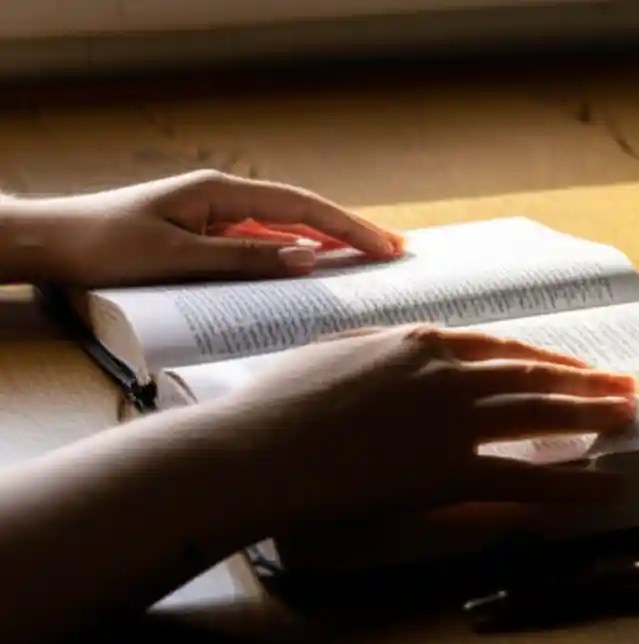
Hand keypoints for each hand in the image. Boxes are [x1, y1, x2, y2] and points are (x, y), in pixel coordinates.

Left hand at [1, 170, 402, 286]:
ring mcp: (216, 217)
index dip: (350, 228)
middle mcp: (224, 199)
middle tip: (397, 252)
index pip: (302, 208)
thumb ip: (245, 259)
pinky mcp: (206, 236)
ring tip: (371, 259)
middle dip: (352, 231)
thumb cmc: (107, 248)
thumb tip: (308, 258)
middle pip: (303, 213)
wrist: (54, 244)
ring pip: (286, 229)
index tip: (387, 247)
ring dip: (329, 243)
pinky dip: (296, 254)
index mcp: (221, 194)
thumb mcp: (178, 258)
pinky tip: (317, 267)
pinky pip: (263, 244)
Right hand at [207, 324, 638, 532]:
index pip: (501, 347)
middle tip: (627, 385)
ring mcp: (452, 419)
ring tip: (629, 416)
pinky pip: (527, 476)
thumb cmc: (279, 403)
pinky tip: (603, 485)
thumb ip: (384, 350)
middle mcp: (447, 372)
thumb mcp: (337, 353)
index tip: (575, 364)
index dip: (545, 357)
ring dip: (593, 415)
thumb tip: (407, 351)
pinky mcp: (449, 468)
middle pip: (534, 374)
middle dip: (587, 380)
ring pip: (541, 413)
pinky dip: (573, 482)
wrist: (256, 447)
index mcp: (419, 341)